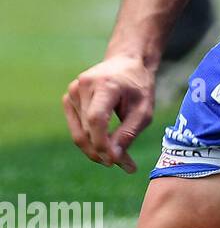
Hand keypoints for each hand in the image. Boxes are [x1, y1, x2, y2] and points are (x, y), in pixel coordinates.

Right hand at [62, 54, 156, 172]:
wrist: (126, 62)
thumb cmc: (139, 86)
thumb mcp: (144, 109)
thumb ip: (129, 133)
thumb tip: (114, 158)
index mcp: (105, 85)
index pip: (96, 119)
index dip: (102, 143)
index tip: (114, 162)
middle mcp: (83, 87)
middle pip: (87, 130)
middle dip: (103, 152)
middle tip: (125, 165)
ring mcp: (72, 92)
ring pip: (80, 132)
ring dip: (97, 150)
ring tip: (120, 159)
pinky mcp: (68, 99)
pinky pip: (77, 127)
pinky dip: (91, 140)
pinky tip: (108, 147)